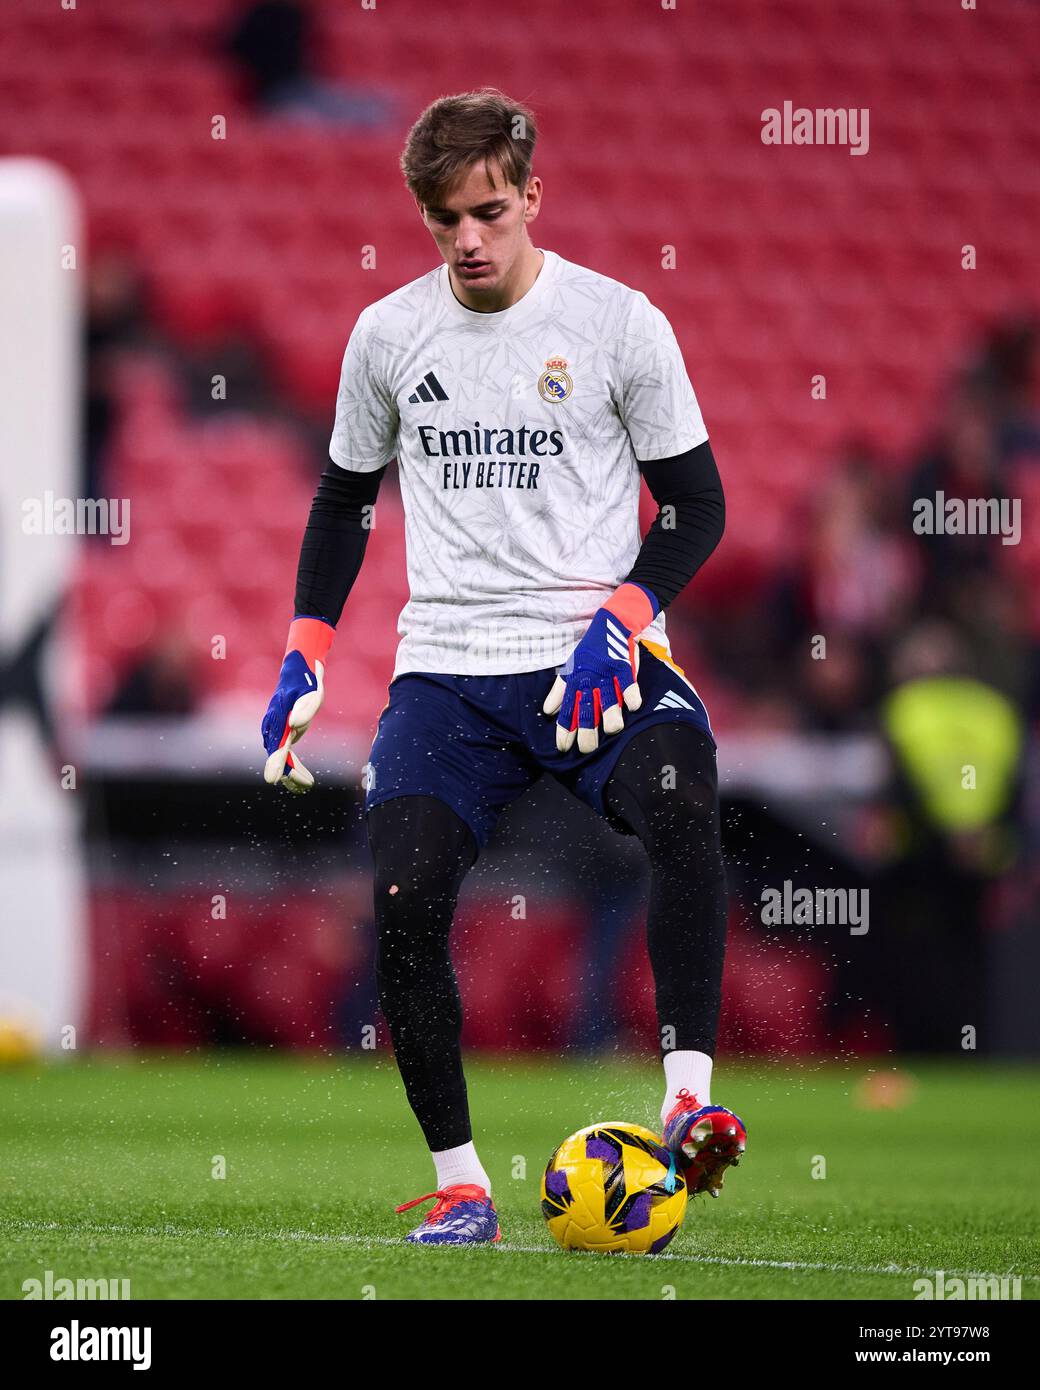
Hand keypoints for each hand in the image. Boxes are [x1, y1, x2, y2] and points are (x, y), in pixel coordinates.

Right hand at [261, 617, 332, 792]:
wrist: (298, 672)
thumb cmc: (306, 682)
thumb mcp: (312, 693)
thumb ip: (304, 709)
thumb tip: (294, 725)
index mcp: (278, 716)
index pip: (275, 743)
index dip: (274, 762)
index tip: (271, 780)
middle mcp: (272, 725)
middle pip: (277, 755)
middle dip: (290, 773)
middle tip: (307, 784)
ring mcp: (274, 730)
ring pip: (279, 758)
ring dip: (292, 773)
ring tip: (308, 784)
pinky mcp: (281, 734)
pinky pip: (284, 755)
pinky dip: (293, 768)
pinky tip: (305, 780)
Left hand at [543, 604, 644, 753]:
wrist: (611, 623)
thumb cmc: (590, 650)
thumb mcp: (570, 668)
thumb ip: (559, 691)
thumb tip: (548, 711)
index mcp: (575, 682)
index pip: (566, 712)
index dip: (564, 732)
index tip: (563, 748)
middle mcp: (589, 682)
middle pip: (586, 715)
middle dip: (586, 737)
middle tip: (588, 749)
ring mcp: (607, 676)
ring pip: (608, 705)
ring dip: (610, 721)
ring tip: (611, 730)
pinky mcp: (624, 668)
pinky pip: (629, 687)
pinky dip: (631, 699)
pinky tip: (633, 707)